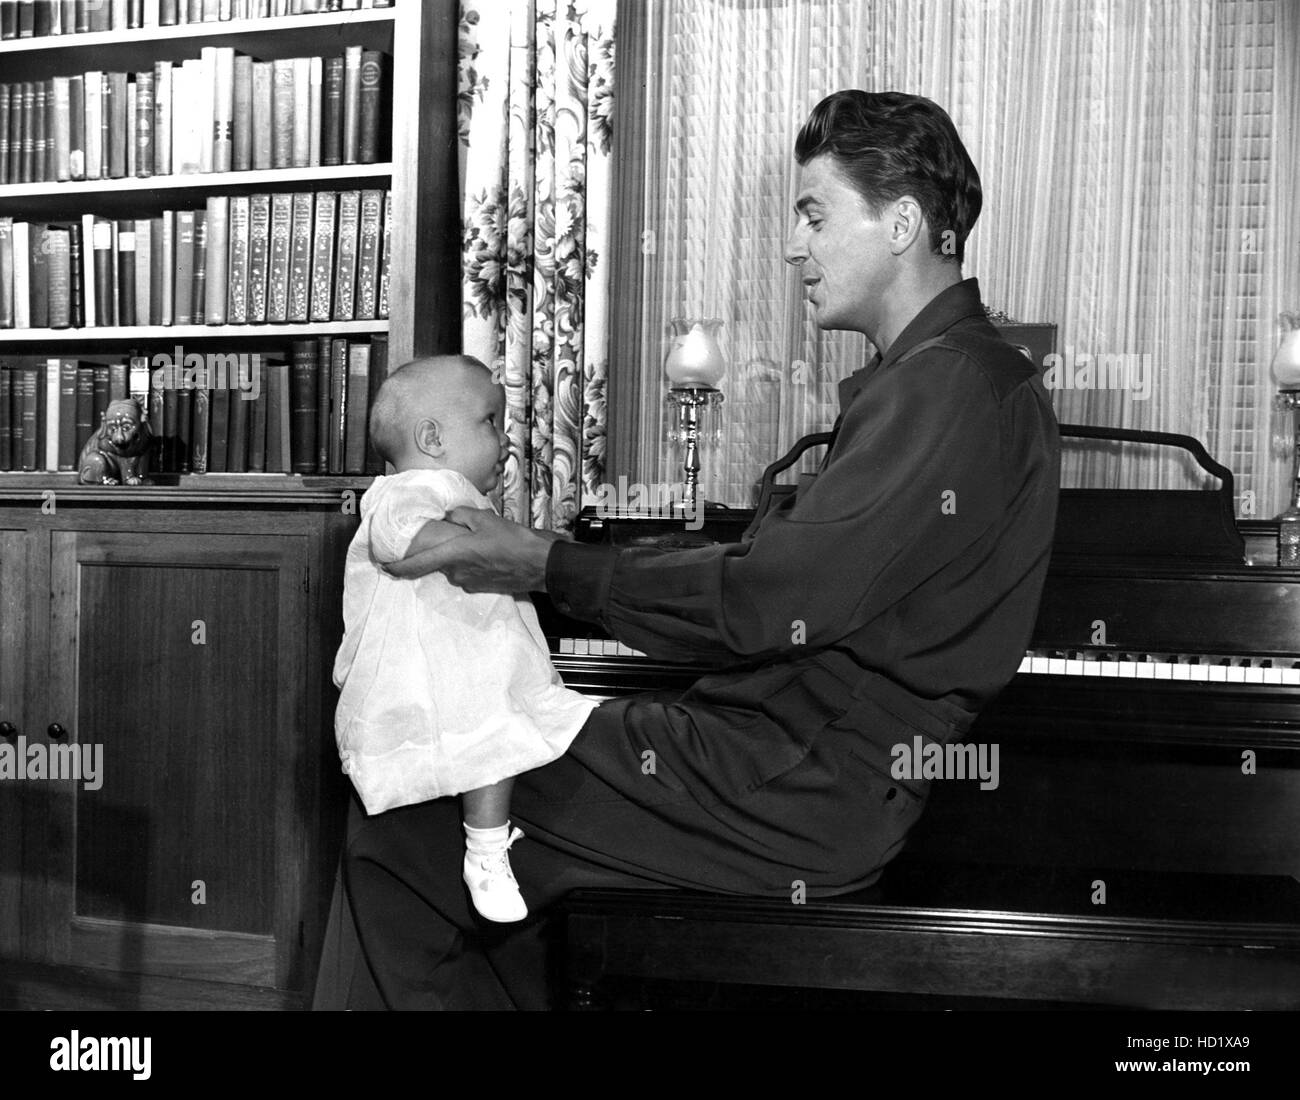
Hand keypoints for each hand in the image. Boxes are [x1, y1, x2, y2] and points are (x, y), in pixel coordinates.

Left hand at [383, 506, 551, 592]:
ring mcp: (470, 582)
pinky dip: (471, 562)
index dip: (397, 567)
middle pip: (437, 562)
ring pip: (453, 567)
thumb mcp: (485, 518)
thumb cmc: (515, 542)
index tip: (384, 566)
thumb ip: (460, 515)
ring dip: (458, 555)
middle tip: (447, 536)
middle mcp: (457, 573)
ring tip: (474, 541)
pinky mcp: (482, 586)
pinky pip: (467, 572)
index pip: (416, 565)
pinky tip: (486, 551)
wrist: (542, 565)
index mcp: (454, 555)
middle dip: (439, 550)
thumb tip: (449, 515)